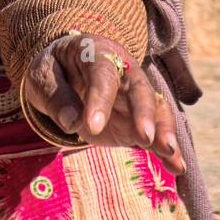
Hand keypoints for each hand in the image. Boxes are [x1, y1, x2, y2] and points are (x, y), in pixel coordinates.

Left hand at [23, 31, 185, 177]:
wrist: (65, 70)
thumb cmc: (54, 70)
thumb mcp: (42, 77)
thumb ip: (56, 96)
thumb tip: (71, 122)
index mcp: (96, 52)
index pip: (102, 73)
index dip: (100, 99)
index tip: (93, 127)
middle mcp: (123, 69)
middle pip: (139, 87)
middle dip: (144, 112)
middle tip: (146, 138)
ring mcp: (134, 94)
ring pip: (156, 107)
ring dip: (164, 130)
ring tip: (170, 154)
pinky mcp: (139, 117)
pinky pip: (157, 130)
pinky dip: (168, 148)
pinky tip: (177, 166)